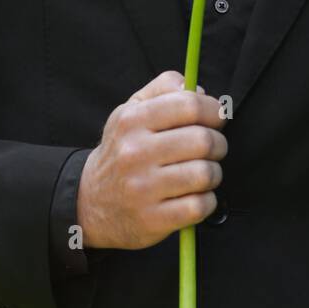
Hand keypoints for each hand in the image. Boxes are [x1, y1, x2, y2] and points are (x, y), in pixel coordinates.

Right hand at [77, 70, 227, 249]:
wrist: (90, 201)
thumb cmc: (123, 149)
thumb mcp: (131, 110)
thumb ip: (163, 88)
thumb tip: (200, 90)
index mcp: (132, 121)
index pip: (189, 105)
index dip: (214, 110)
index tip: (217, 118)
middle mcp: (135, 153)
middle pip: (203, 140)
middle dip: (218, 144)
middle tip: (213, 149)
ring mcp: (142, 188)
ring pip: (205, 174)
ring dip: (213, 173)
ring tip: (202, 173)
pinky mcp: (152, 219)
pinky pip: (199, 206)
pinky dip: (207, 201)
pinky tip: (195, 196)